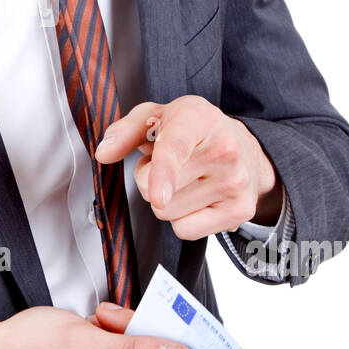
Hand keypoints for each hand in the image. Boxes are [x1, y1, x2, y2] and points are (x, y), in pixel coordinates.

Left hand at [94, 97, 282, 238]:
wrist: (244, 147)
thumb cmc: (193, 131)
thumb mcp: (155, 117)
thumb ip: (125, 132)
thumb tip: (104, 153)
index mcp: (198, 118)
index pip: (176, 149)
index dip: (163, 173)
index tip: (159, 195)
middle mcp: (224, 149)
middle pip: (155, 191)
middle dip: (149, 181)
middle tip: (170, 165)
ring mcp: (235, 182)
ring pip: (169, 213)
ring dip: (167, 201)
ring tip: (185, 179)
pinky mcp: (240, 210)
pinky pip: (186, 230)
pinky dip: (184, 219)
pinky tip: (198, 198)